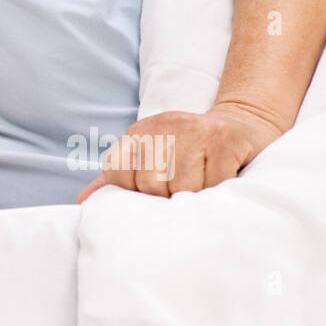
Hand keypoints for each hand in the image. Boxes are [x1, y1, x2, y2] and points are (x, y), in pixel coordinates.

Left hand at [75, 102, 284, 203]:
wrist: (242, 125)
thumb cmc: (192, 152)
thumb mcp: (152, 158)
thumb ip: (119, 179)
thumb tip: (82, 201)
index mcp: (140, 132)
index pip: (117, 172)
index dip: (135, 192)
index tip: (154, 192)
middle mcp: (164, 126)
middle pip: (151, 184)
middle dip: (169, 197)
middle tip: (185, 190)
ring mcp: (195, 130)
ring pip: (183, 188)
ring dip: (196, 197)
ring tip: (205, 183)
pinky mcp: (224, 139)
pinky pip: (214, 184)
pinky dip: (219, 190)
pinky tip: (223, 178)